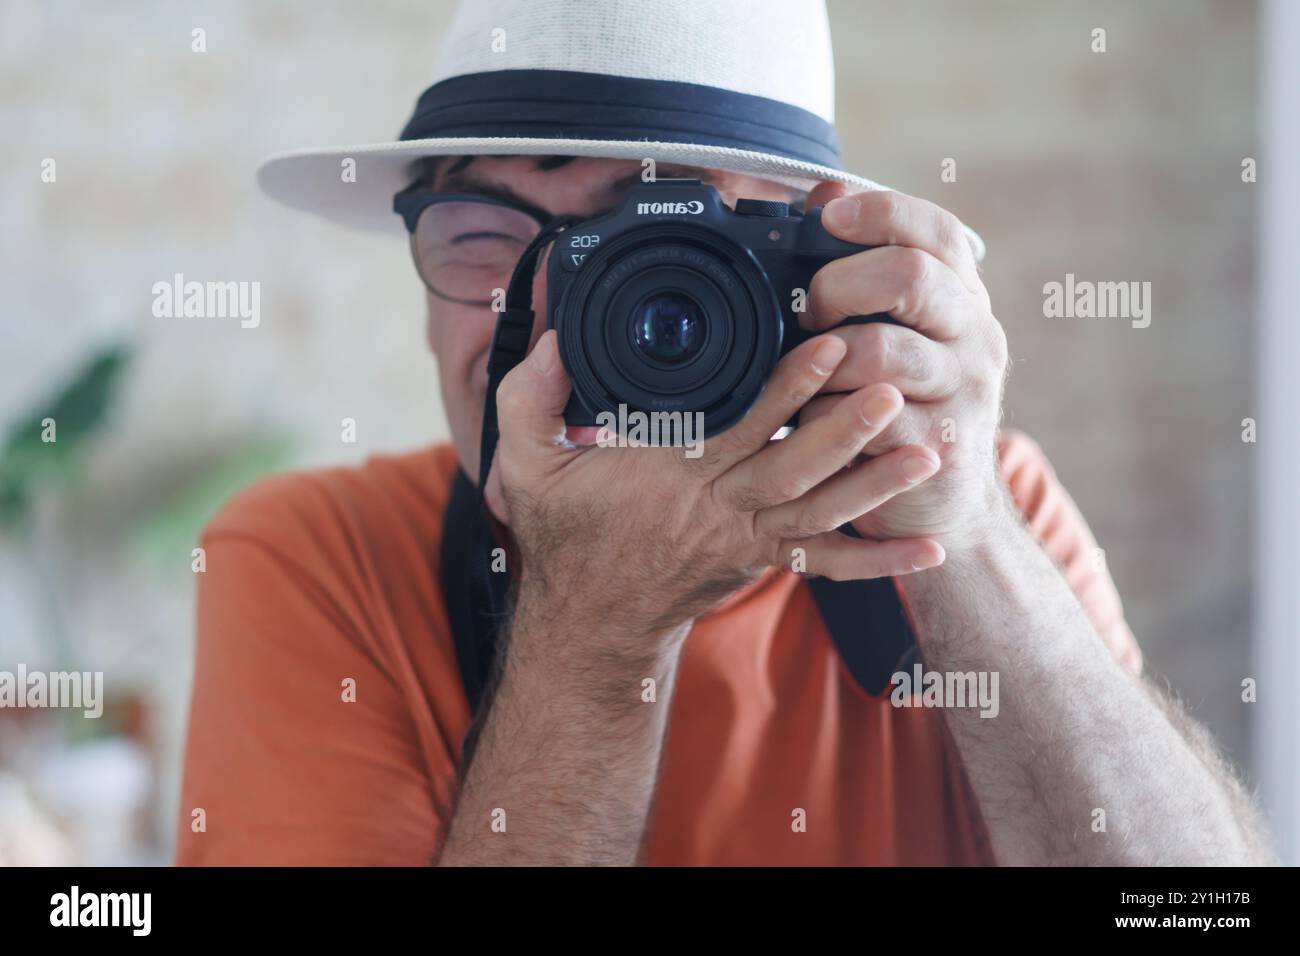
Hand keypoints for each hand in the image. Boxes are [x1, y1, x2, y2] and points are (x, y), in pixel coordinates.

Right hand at [489, 330, 945, 649]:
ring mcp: (748, 541)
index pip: (741, 427)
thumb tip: (553, 339)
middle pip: (796, 469)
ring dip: (876, 486)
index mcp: (672, 477)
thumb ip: (530, 398)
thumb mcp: (526, 466)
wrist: (593, 624)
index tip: (827, 347)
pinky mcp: (763, 561)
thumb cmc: (567, 540)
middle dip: (848, 432)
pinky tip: (928, 552)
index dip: (786, 389)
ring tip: (930, 453)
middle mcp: (720, 510)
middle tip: (897, 391)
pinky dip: (878, 560)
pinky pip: (827, 565)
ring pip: (822, 512)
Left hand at [798, 184, 1010, 551]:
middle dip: (838, 285)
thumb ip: (867, 268)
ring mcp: (964, 393)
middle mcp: (976, 336)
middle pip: (910, 277)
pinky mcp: (939, 448)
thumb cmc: (904, 404)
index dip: (880, 212)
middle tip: (807, 311)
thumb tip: (824, 191)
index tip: (827, 215)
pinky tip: (814, 419)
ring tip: (809, 374)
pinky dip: (824, 414)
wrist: (943, 502)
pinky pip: (865, 417)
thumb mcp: (898, 331)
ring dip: (826, 359)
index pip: (936, 231)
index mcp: (964, 297)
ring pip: (881, 351)